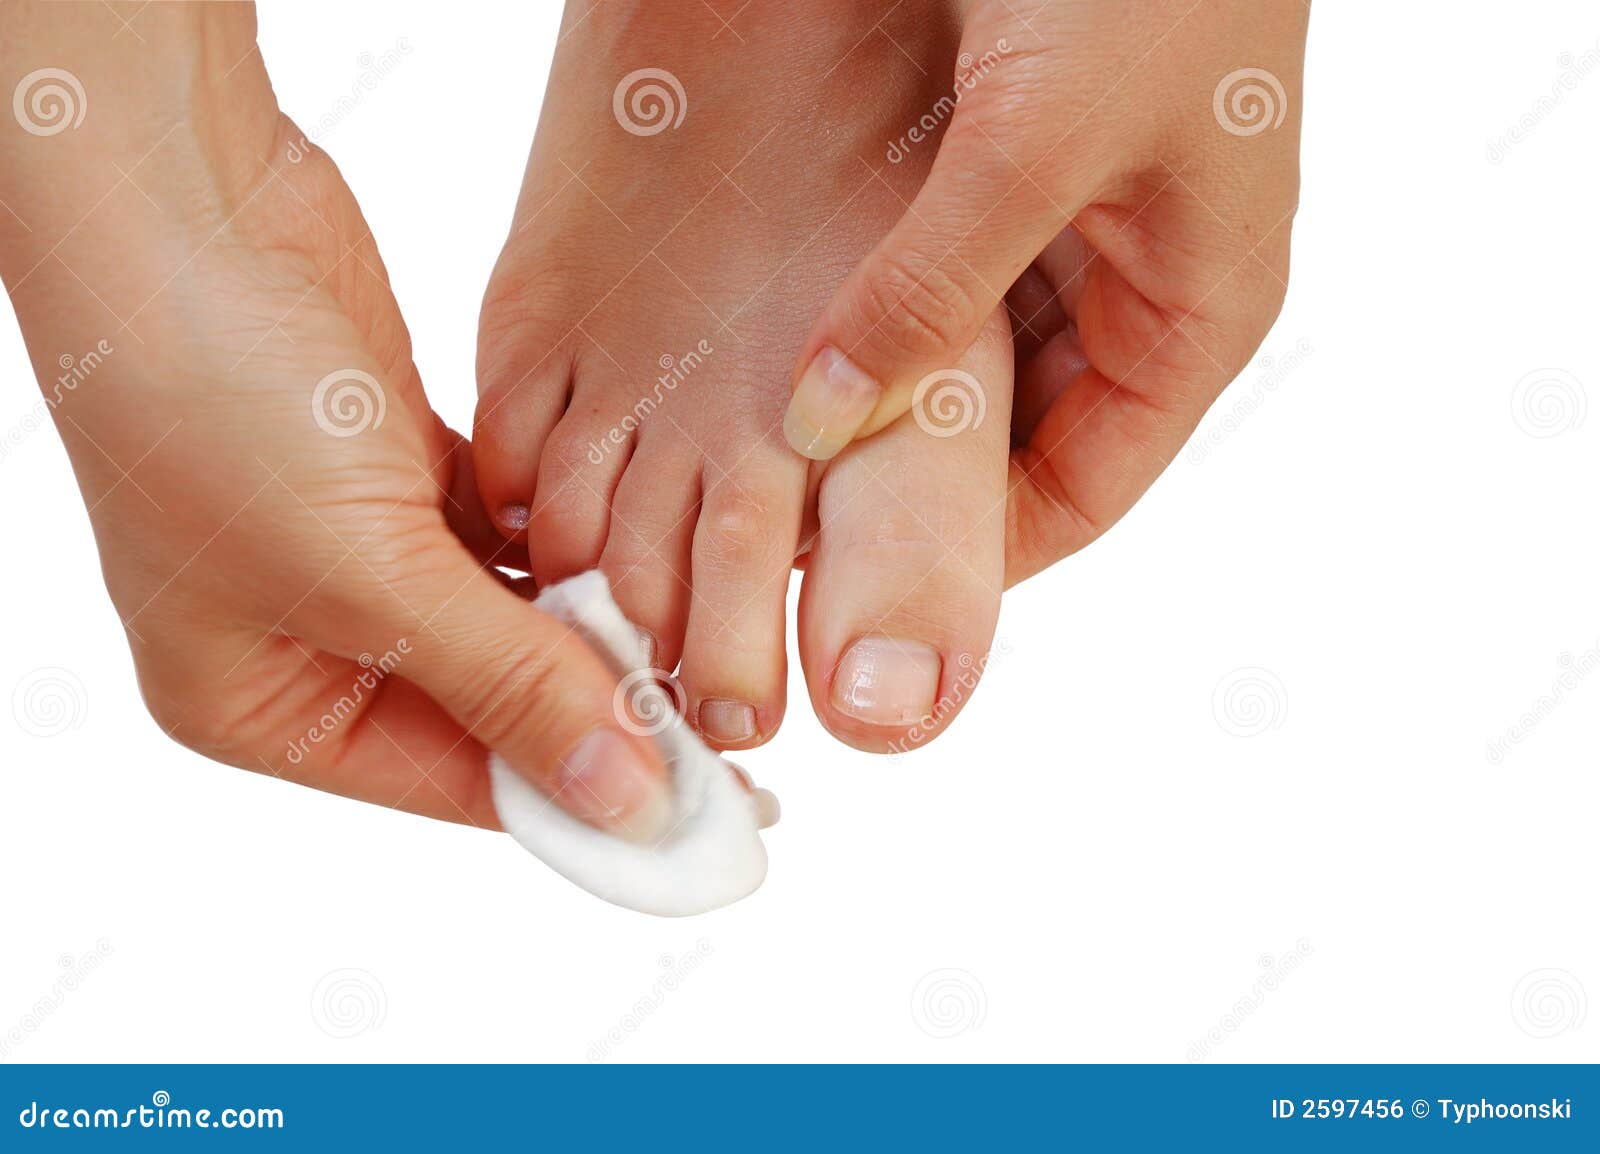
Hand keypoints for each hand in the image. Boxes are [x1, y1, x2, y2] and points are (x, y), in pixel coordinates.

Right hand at [0, 3, 670, 836]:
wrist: (180, 198)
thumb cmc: (215, 398)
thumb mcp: (364, 575)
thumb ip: (504, 686)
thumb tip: (620, 798)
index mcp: (263, 704)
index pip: (454, 784)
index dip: (578, 800)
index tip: (701, 810)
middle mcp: (311, 636)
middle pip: (491, 705)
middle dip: (597, 708)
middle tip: (721, 724)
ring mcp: (359, 547)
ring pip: (510, 618)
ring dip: (594, 625)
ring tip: (699, 641)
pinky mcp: (402, 468)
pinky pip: (509, 538)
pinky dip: (569, 547)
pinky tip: (643, 554)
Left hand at [781, 0, 1307, 581]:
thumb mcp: (1036, 145)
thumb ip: (930, 289)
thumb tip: (824, 423)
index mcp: (1191, 317)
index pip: (1078, 496)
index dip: (967, 554)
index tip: (842, 579)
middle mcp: (1132, 287)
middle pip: (1009, 438)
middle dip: (902, 476)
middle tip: (778, 515)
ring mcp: (1072, 228)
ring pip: (962, 359)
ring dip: (875, 388)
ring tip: (763, 434)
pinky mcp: (1010, 166)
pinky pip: (934, 271)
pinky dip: (869, 300)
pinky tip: (785, 319)